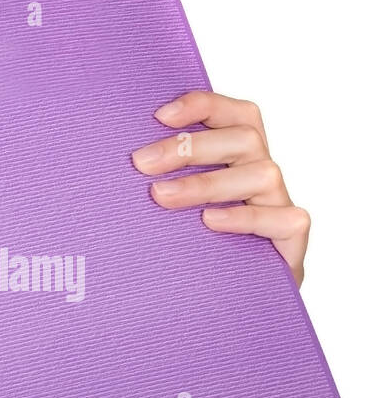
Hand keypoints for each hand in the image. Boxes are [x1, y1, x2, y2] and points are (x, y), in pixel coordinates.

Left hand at [130, 90, 308, 287]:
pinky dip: (246, 217)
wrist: (233, 293)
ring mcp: (279, 202)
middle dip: (189, 147)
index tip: (159, 116)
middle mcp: (261, 170)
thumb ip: (157, 171)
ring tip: (161, 196)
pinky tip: (210, 221)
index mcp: (238, 151)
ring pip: (262, 174)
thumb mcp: (173, 195)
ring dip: (206, 182)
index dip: (201, 105)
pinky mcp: (292, 238)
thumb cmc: (193, 233)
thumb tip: (104, 153)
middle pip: (244, 137)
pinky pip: (285, 219)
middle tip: (141, 164)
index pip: (233, 111)